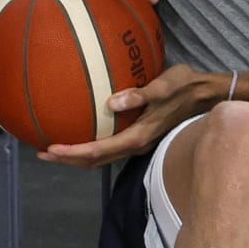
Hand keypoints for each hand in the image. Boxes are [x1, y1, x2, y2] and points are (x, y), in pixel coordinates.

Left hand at [38, 64, 223, 168]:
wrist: (206, 94)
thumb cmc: (185, 87)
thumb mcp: (163, 87)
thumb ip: (138, 95)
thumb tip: (110, 102)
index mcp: (138, 136)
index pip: (98, 150)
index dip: (73, 152)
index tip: (50, 149)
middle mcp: (137, 144)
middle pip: (96, 160)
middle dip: (68, 160)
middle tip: (42, 154)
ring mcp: (140, 143)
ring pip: (103, 157)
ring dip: (79, 157)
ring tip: (57, 151)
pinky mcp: (142, 136)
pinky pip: (111, 148)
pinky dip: (93, 148)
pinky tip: (85, 136)